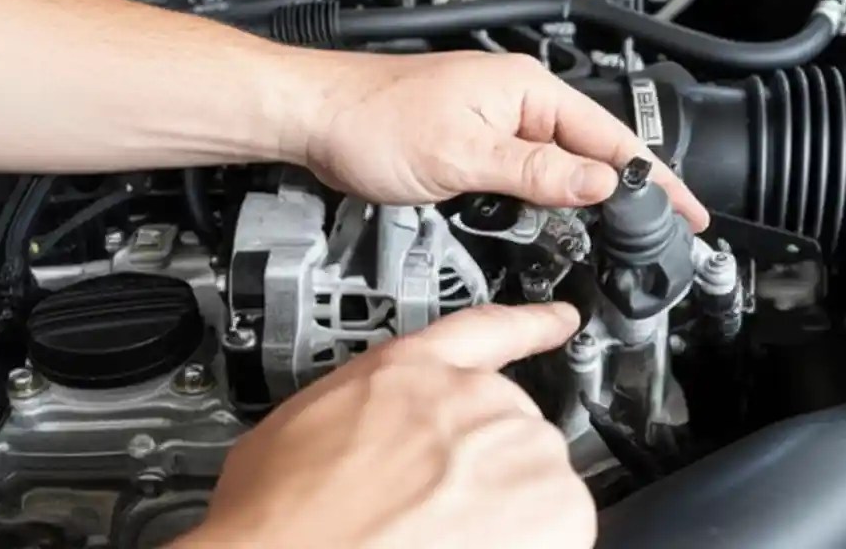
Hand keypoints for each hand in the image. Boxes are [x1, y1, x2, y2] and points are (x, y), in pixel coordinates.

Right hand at [175, 303, 594, 548]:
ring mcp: (516, 448)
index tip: (561, 319)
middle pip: (506, 427)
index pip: (484, 331)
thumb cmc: (280, 523)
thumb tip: (363, 446)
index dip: (531, 324)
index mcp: (404, 372)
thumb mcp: (296, 436)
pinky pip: (564, 524)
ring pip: (538, 481)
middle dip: (482, 471)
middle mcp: (471, 397)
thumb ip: (359, 421)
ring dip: (507, 514)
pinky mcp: (556, 507)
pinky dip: (537, 545)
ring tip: (441, 543)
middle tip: (434, 514)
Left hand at [298, 50, 707, 228]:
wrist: (313, 117)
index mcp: (526, 91)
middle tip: (656, 234)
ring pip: (558, 163)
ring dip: (584, 195)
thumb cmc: (372, 121)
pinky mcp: (473, 139)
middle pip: (590, 151)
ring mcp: (495, 119)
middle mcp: (517, 99)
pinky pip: (527, 168)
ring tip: (617, 232)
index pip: (610, 139)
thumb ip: (536, 174)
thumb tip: (600, 184)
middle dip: (625, 192)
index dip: (653, 178)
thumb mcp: (464, 156)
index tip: (687, 210)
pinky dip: (546, 195)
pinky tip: (554, 216)